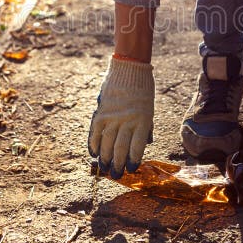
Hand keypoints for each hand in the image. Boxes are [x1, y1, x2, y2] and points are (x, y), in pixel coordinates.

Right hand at [88, 58, 153, 178]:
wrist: (129, 67)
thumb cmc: (143, 89)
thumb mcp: (149, 109)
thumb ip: (146, 127)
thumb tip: (147, 144)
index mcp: (143, 121)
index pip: (137, 147)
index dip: (133, 161)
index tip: (130, 170)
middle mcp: (127, 121)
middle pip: (120, 149)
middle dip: (118, 164)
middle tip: (115, 175)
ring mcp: (113, 116)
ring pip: (106, 143)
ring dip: (104, 158)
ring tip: (104, 168)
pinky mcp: (101, 111)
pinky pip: (95, 132)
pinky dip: (93, 143)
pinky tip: (93, 153)